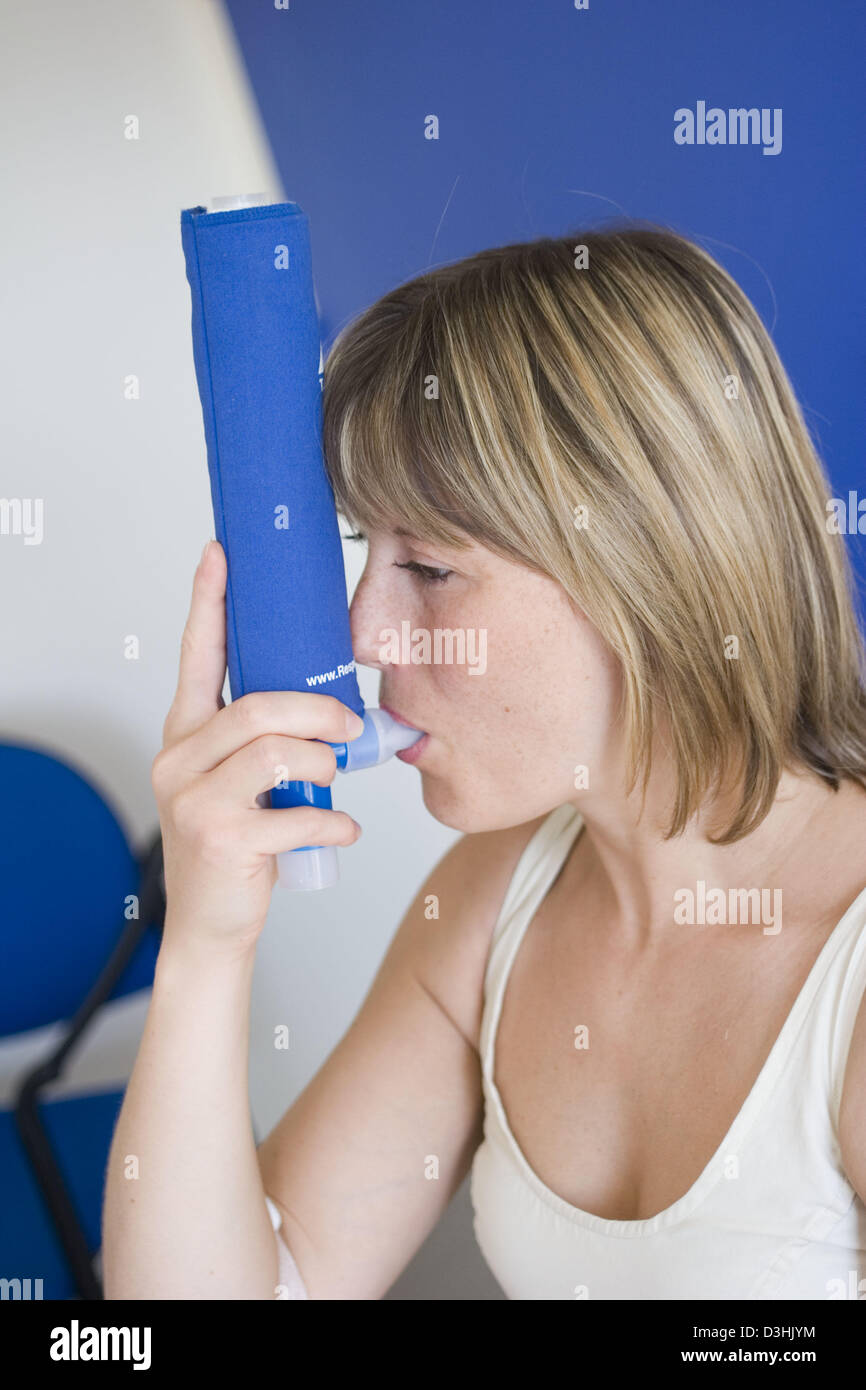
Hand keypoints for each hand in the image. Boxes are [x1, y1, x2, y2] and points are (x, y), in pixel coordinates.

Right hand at [151, 540, 362, 952]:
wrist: (210, 926)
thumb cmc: (236, 844)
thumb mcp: (241, 784)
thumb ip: (270, 741)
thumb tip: (340, 709)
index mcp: (186, 733)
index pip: (197, 655)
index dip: (209, 602)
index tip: (220, 553)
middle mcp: (180, 759)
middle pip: (258, 707)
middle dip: (318, 710)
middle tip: (350, 723)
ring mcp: (194, 800)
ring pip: (278, 752)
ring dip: (324, 763)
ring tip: (332, 781)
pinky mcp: (221, 840)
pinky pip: (298, 812)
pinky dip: (333, 820)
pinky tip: (340, 829)